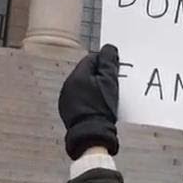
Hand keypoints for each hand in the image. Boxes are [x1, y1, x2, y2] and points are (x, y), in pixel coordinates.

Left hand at [58, 44, 120, 159]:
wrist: (92, 134)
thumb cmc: (102, 108)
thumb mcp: (110, 83)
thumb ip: (109, 63)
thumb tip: (109, 48)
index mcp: (77, 76)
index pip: (91, 59)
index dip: (105, 62)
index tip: (115, 70)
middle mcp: (68, 85)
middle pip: (86, 72)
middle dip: (99, 74)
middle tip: (113, 82)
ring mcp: (66, 99)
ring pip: (83, 85)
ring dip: (94, 86)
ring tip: (106, 96)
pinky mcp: (68, 110)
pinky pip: (80, 97)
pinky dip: (88, 97)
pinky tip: (98, 105)